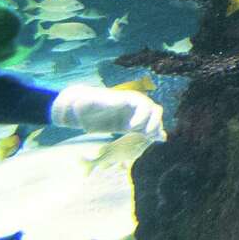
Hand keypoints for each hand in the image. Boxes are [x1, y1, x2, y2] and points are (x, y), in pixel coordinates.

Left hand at [51, 85, 165, 140]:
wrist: (79, 110)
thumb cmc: (83, 104)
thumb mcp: (88, 101)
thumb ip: (101, 101)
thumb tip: (119, 101)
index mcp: (126, 99)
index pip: (144, 103)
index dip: (143, 115)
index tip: (131, 127)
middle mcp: (133, 107)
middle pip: (154, 110)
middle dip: (154, 122)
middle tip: (145, 134)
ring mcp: (133, 116)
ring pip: (154, 119)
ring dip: (156, 128)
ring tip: (152, 138)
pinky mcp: (131, 126)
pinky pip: (148, 128)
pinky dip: (156, 133)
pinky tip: (159, 139)